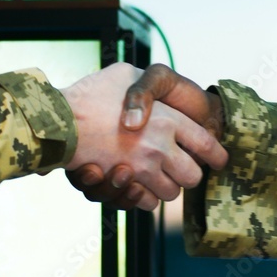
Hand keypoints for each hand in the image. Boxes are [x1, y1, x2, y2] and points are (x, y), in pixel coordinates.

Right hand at [61, 63, 226, 205]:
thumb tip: (154, 94)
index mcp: (168, 119)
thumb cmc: (91, 93)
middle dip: (188, 174)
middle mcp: (162, 147)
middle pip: (193, 176)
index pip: (208, 145)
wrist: (59, 119)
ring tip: (154, 174)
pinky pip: (148, 203)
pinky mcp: (126, 186)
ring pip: (171, 193)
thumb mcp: (125, 74)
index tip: (217, 159)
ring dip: (165, 187)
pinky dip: (143, 198)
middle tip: (178, 167)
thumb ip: (146, 85)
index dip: (216, 155)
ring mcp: (144, 169)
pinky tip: (136, 184)